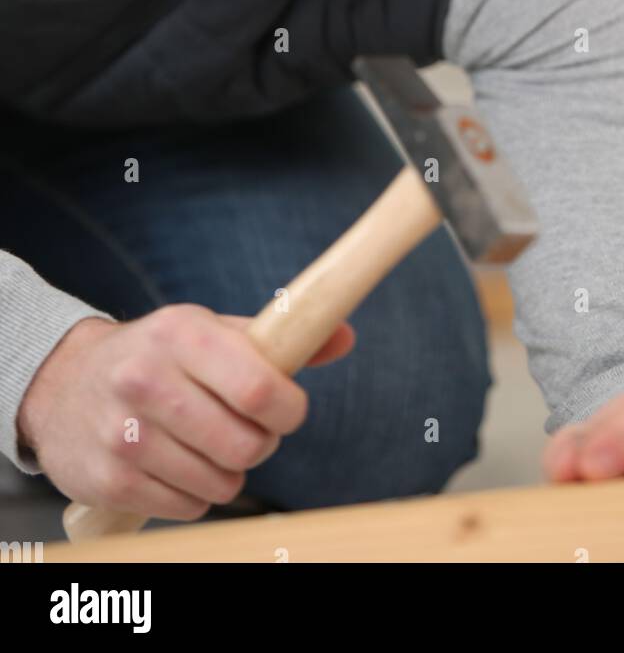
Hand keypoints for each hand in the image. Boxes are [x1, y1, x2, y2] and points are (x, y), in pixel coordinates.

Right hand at [16, 303, 354, 519]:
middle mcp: (146, 380)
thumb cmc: (158, 355)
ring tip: (207, 445)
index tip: (287, 410)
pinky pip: (188, 508)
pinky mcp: (109, 481)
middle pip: (245, 444)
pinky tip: (176, 464)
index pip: (258, 388)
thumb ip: (277, 339)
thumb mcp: (210, 331)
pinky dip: (195, 494)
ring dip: (228, 472)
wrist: (63, 384)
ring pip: (221, 483)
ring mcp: (122, 434)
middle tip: (247, 430)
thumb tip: (343, 336)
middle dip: (261, 443)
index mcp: (181, 332)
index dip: (289, 409)